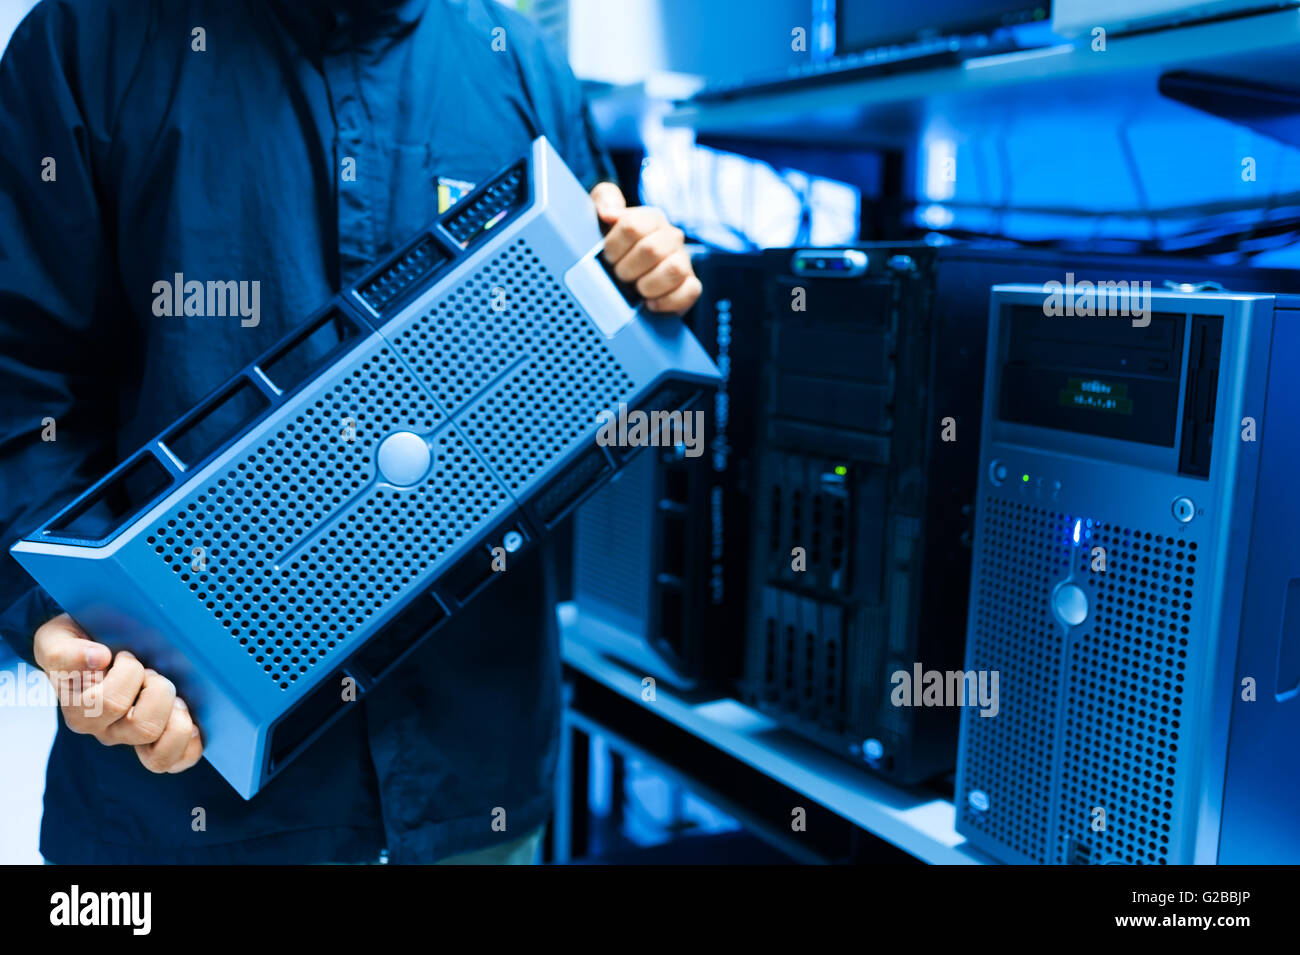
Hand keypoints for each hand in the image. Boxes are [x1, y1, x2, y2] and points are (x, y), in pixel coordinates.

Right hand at [33, 614, 202, 773]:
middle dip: (159, 690)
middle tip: (151, 670)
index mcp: (79, 708)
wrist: (85, 649)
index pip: (108, 704)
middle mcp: (101, 729)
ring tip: (171, 692)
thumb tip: (98, 659)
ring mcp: (127, 739)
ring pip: (158, 751)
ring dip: (176, 714)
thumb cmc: (77, 644)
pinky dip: (189, 744)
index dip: (128, 674)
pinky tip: (191, 722)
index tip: (117, 654)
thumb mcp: (57, 639)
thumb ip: (66, 651)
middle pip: (143, 726)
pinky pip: (173, 762)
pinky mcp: (152, 745)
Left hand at [591, 182, 701, 314]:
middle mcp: (672, 237)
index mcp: (651, 218)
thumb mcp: (600, 217)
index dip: (613, 246)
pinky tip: (650, 302)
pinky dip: (666, 301)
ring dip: (647, 285)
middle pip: (651, 249)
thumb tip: (607, 212)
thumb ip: (604, 198)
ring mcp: (684, 261)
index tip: (607, 255)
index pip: (632, 226)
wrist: (624, 280)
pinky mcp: (691, 286)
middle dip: (627, 268)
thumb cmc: (612, 248)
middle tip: (620, 275)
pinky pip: (690, 292)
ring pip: (674, 269)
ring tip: (636, 288)